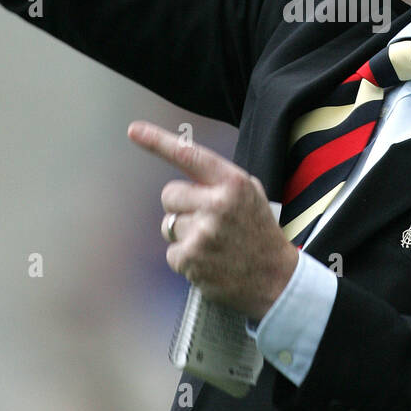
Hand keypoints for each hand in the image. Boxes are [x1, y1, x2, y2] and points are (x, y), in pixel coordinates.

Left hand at [128, 121, 299, 321]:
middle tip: (206, 220)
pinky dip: (186, 258)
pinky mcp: (191, 259)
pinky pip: (171, 252)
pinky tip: (209, 262)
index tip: (134, 130)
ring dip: (185, 234)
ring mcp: (202, 233)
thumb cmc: (260, 234)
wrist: (276, 279)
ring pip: (168, 224)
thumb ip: (219, 180)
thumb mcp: (251, 195)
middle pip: (169, 194)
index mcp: (233, 183)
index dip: (157, 142)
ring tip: (213, 245)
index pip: (189, 155)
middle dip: (181, 206)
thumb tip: (184, 165)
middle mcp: (216, 204)